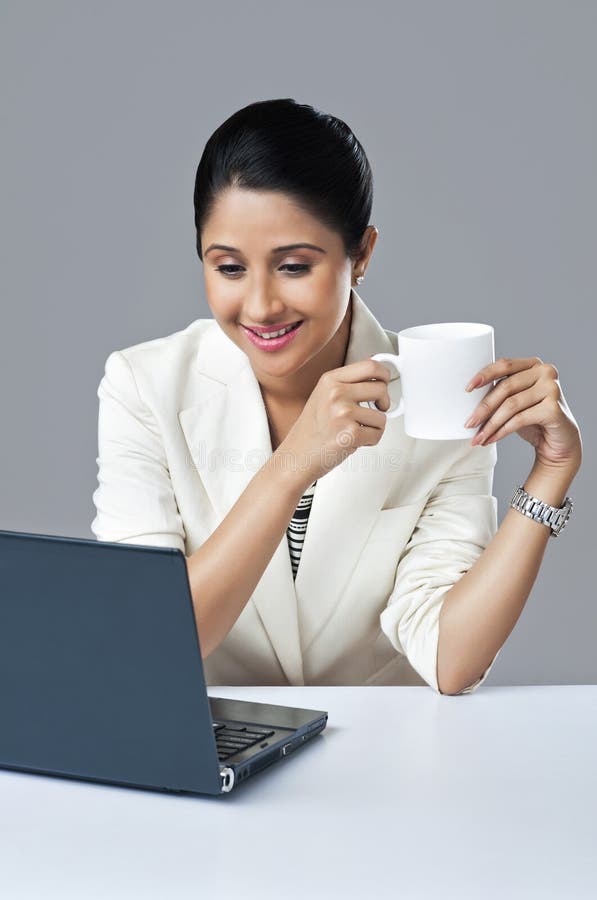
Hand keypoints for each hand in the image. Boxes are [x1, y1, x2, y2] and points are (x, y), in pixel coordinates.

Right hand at [274, 358, 392, 485]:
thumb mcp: (324, 394)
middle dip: (384, 402)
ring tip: (355, 430)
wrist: (298, 455)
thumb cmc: (312, 428)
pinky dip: (370, 440)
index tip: (384, 382)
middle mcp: (336, 394)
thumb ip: (349, 381)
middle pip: (381, 389)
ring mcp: (343, 413)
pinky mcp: (350, 434)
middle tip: (376, 409)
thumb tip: (376, 367)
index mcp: (330, 380)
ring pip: (382, 416)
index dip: (384, 374)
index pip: (371, 366)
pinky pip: (377, 434)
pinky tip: (354, 440)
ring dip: (374, 427)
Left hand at [464, 356, 582, 472]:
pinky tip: (492, 438)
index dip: (484, 375)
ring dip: (490, 424)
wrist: (558, 441)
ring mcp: (552, 389)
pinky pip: (519, 419)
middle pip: (505, 387)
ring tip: (478, 436)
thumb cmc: (533, 419)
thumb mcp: (515, 401)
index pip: (505, 364)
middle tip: (469, 423)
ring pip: (511, 405)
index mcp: (534, 364)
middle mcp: (546, 372)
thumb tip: (468, 395)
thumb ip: (501, 391)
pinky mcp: (553, 409)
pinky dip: (502, 431)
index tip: (467, 388)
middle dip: (483, 408)